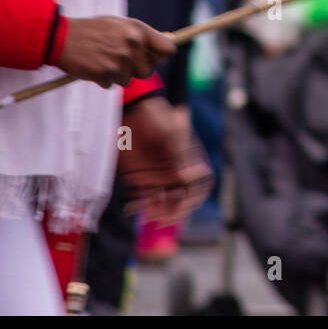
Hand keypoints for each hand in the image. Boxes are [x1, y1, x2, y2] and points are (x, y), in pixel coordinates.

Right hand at [57, 16, 174, 86]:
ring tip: (102, 60)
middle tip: (118, 61)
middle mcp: (133, 43)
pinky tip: (93, 66)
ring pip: (129, 80)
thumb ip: (140, 36)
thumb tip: (166, 51)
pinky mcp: (108, 73)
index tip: (153, 59)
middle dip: (134, 70)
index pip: (167, 49)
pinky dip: (103, 79)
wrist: (62, 38)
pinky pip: (112, 84)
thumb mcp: (118, 25)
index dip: (161, 57)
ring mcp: (121, 59)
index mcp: (138, 29)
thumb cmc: (92, 31)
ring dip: (117, 75)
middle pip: (148, 71)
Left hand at [118, 97, 212, 224]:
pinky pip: (143, 199)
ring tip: (143, 214)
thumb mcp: (171, 134)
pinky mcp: (141, 179)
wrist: (132, 111)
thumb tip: (195, 175)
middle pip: (180, 202)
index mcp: (190, 163)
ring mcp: (159, 178)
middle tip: (157, 217)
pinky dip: (138, 207)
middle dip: (171, 213)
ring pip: (162, 204)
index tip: (178, 209)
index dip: (191, 202)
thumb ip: (180, 156)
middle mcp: (176, 174)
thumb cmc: (157, 117)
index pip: (197, 190)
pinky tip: (130, 209)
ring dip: (154, 212)